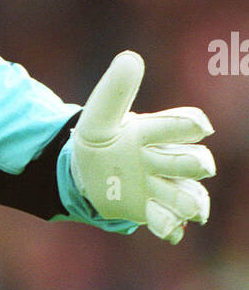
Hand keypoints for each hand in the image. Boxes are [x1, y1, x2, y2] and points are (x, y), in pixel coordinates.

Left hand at [70, 52, 215, 243]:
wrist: (88, 175)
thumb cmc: (99, 140)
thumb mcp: (99, 117)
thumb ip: (114, 91)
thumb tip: (131, 57)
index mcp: (154, 131)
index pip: (180, 125)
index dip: (188, 126)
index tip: (200, 127)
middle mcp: (165, 159)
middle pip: (190, 161)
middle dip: (194, 163)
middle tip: (201, 165)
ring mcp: (161, 187)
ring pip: (187, 195)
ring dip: (191, 201)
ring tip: (192, 209)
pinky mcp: (153, 211)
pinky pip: (169, 222)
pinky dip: (171, 227)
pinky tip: (169, 231)